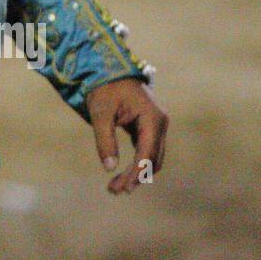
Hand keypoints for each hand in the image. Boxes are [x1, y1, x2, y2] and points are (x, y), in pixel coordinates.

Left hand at [87, 78, 167, 194]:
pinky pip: (147, 151)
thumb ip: (104, 139)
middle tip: (114, 190)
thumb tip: (109, 167)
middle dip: (136, 177)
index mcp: (152, 118)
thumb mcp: (100, 112)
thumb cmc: (104, 88)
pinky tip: (122, 175)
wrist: (109, 69)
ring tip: (115, 187)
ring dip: (137, 174)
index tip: (122, 188)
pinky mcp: (149, 128)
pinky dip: (137, 164)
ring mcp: (157, 126)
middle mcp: (160, 124)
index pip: (147, 153)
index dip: (136, 173)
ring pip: (152, 158)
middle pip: (153, 160)